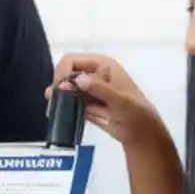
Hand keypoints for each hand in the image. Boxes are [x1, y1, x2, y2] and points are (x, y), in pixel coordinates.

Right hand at [47, 53, 161, 147]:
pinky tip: (57, 113)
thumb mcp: (120, 100)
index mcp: (101, 64)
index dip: (63, 72)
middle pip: (65, 73)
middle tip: (53, 99)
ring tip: (54, 108)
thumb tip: (77, 79)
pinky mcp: (85, 103)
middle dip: (58, 85)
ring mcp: (88, 89)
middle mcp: (92, 73)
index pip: (72, 60)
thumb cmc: (136, 112)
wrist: (140, 133)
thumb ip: (99, 89)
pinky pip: (69, 101)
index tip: (59, 89)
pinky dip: (62, 106)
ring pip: (65, 87)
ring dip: (58, 96)